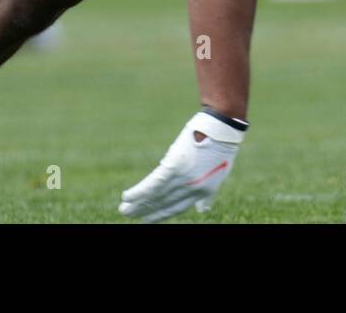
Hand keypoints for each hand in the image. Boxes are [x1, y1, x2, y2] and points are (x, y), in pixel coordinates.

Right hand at [118, 112, 244, 221]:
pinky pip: (153, 183)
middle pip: (163, 203)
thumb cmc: (220, 145)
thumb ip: (207, 193)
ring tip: (124, 210)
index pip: (177, 207)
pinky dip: (139, 191)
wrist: (222, 127)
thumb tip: (202, 210)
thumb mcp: (218, 174)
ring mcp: (184, 178)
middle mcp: (192, 188)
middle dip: (145, 211)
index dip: (161, 214)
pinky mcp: (175, 165)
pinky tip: (127, 196)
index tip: (148, 219)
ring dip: (138, 204)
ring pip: (156, 195)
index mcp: (202, 191)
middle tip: (129, 215)